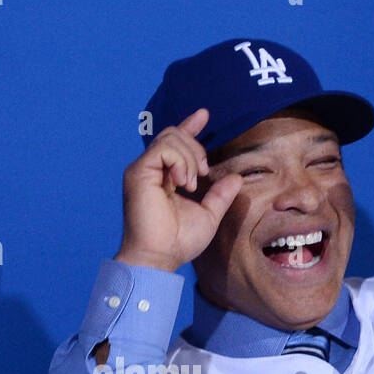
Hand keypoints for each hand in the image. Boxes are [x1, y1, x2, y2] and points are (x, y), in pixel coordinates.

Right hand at [115, 108, 242, 272]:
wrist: (158, 258)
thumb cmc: (178, 242)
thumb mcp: (208, 215)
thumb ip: (219, 195)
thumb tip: (236, 177)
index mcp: (163, 177)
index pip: (175, 143)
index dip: (190, 126)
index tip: (204, 115)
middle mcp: (150, 170)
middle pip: (174, 134)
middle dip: (196, 148)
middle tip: (204, 173)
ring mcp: (142, 170)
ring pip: (170, 138)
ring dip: (190, 157)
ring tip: (191, 183)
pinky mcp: (138, 173)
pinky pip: (164, 149)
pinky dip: (180, 161)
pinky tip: (184, 182)